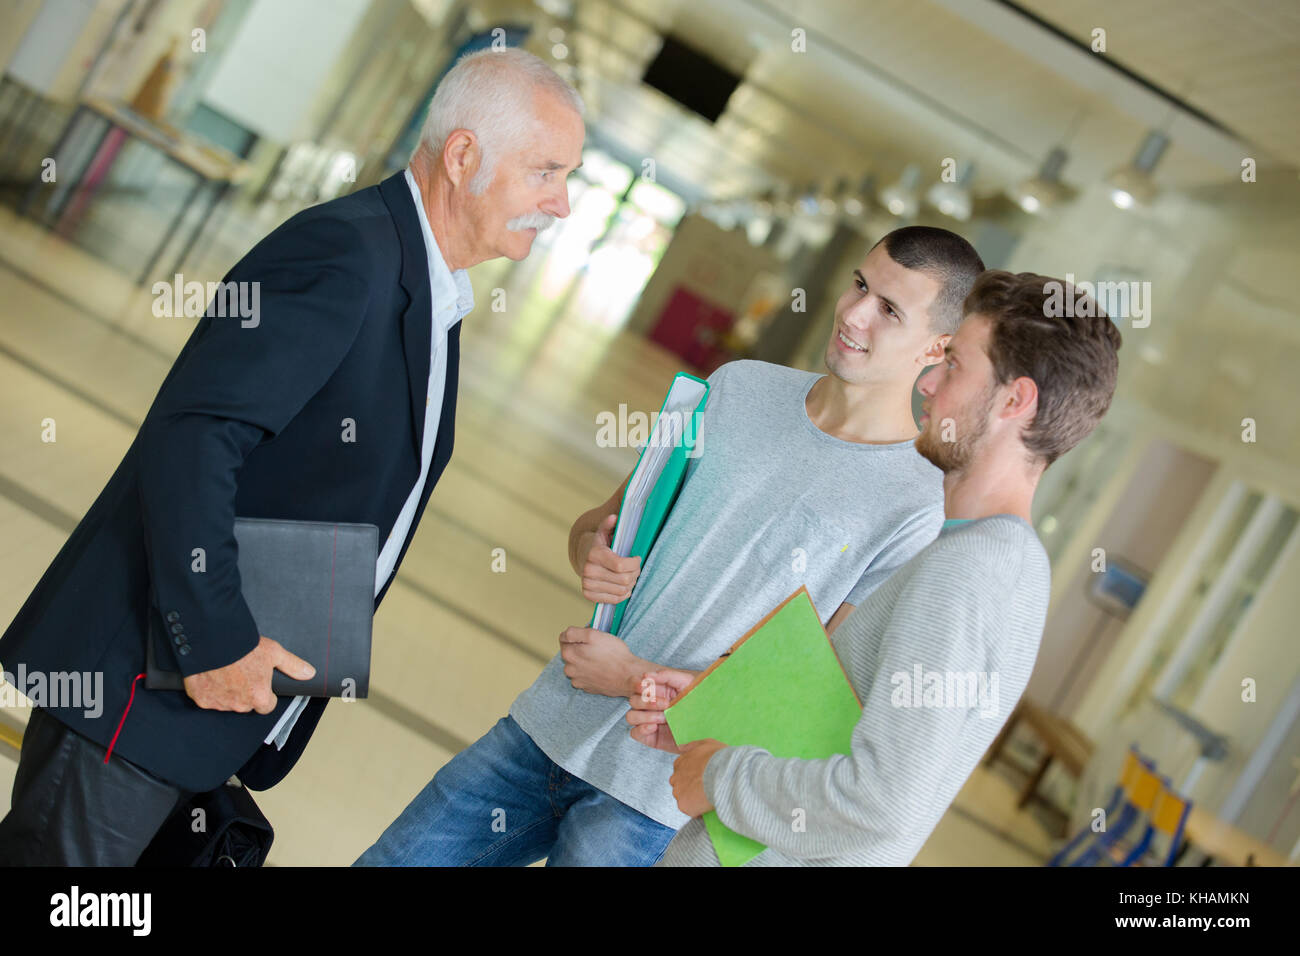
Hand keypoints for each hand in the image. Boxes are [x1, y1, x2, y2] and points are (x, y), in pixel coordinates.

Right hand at [182, 635, 314, 713]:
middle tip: (242, 673)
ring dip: (228, 692)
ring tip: (226, 671)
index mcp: (259, 697)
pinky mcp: (202, 699)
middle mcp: (240, 705)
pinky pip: (208, 698)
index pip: (267, 706)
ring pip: (227, 702)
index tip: (260, 683)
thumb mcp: (274, 652)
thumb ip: (292, 665)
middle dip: (245, 692)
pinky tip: (212, 674)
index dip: (265, 694)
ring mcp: (220, 703)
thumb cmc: (244, 647)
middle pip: (246, 704)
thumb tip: (309, 673)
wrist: (212, 641)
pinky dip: (210, 690)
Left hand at [559, 626, 650, 696]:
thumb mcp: (593, 634)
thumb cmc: (614, 655)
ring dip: (584, 661)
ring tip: (600, 660)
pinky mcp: (586, 688)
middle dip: (580, 648)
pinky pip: (584, 676)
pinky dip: (589, 672)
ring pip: (576, 665)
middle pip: (570, 652)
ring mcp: (578, 680)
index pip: (564, 639)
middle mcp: (569, 669)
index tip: (588, 638)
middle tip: (597, 648)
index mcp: (569, 654)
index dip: (577, 635)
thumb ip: (573, 632)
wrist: (628, 677)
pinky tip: (600, 670)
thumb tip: (564, 635)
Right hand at [578, 514, 640, 603]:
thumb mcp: (604, 532)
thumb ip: (609, 524)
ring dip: (631, 584)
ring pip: (622, 591)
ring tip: (630, 576)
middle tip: (636, 568)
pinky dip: (624, 594)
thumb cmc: (600, 546)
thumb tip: (614, 518)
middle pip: (624, 579)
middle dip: (635, 573)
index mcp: (594, 554)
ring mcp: (587, 584)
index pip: (621, 565)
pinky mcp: (588, 595)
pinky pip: (615, 600)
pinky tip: (623, 585)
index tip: (637, 558)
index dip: (634, 563)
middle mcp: (588, 570)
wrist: (583, 558)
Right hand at [626, 668, 698, 752]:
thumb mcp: (688, 685)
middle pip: (633, 699)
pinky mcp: (650, 737)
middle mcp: (652, 706)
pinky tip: (654, 727)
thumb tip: (647, 675)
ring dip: (645, 716)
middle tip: (666, 705)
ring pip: (630, 716)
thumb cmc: (701, 706)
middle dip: (647, 701)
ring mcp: (650, 721)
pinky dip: (641, 729)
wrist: (709, 731)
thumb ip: (669, 676)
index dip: (638, 684)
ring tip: (663, 719)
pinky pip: (634, 733)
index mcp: (659, 691)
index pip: (637, 684)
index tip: (646, 686)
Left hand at [670, 739, 726, 816]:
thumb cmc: (719, 758)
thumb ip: (691, 746)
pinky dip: (698, 810)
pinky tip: (709, 804)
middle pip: (680, 786)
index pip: (681, 772)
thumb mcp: (706, 743)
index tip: (702, 778)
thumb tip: (680, 748)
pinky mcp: (683, 806)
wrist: (725, 774)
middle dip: (690, 788)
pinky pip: (690, 810)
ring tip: (709, 796)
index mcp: (680, 763)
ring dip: (693, 799)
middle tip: (706, 788)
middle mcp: (675, 777)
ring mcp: (678, 792)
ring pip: (684, 798)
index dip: (692, 776)